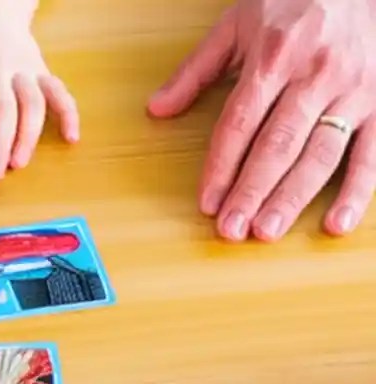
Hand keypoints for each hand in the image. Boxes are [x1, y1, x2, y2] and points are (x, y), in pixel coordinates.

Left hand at [148, 0, 375, 240]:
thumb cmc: (295, 1)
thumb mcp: (237, 25)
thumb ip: (196, 70)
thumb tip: (156, 109)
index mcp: (274, 56)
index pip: (240, 122)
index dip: (221, 165)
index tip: (207, 201)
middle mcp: (316, 75)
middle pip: (278, 144)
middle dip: (252, 191)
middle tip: (232, 229)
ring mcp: (354, 90)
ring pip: (320, 154)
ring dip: (292, 198)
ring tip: (267, 232)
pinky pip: (372, 153)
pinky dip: (357, 191)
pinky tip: (337, 223)